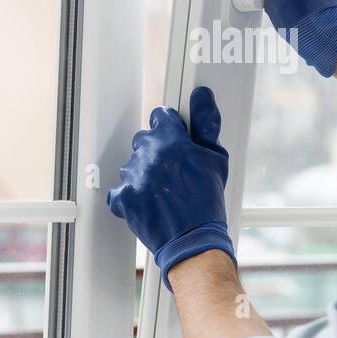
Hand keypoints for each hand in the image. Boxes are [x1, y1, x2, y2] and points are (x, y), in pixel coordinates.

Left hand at [107, 86, 234, 289]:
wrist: (193, 241)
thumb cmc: (207, 202)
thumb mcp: (216, 159)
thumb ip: (206, 124)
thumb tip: (201, 96)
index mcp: (173, 142)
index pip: (161, 116)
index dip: (170, 127)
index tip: (175, 137)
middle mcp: (150, 156)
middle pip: (144, 139)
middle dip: (157, 150)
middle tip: (172, 169)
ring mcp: (134, 177)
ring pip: (133, 164)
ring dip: (144, 172)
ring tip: (163, 189)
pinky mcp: (124, 198)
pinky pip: (120, 188)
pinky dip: (131, 195)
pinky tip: (148, 201)